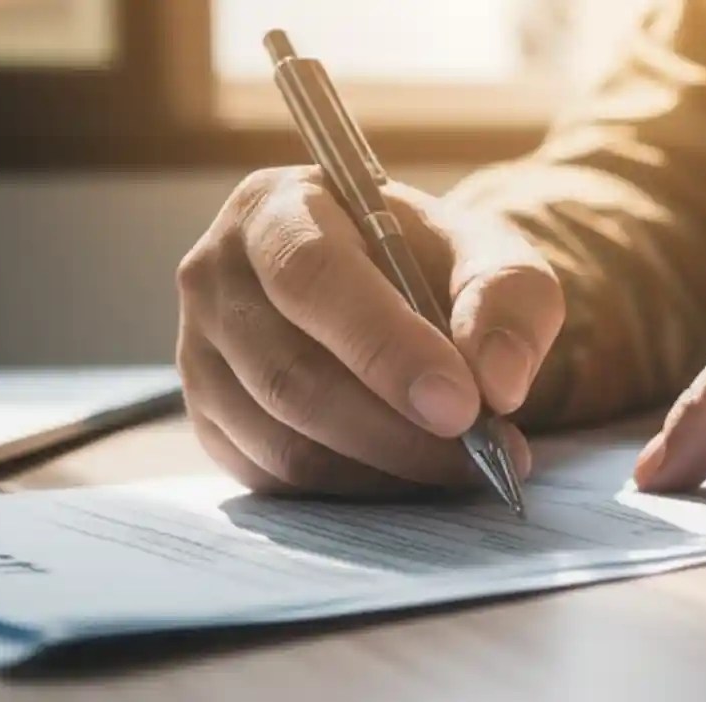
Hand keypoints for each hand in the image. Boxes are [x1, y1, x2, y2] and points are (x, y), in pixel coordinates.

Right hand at [176, 167, 563, 495]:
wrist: (386, 286)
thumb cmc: (427, 261)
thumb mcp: (485, 252)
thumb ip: (506, 298)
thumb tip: (498, 382)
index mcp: (275, 209)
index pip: (311, 278)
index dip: (385, 347)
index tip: (461, 404)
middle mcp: (216, 278)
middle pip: (292, 376)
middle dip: (398, 430)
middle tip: (485, 453)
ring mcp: (200, 356)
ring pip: (285, 441)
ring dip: (386, 468)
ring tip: (465, 465)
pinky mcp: (209, 422)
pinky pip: (277, 478)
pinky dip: (355, 488)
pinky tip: (412, 472)